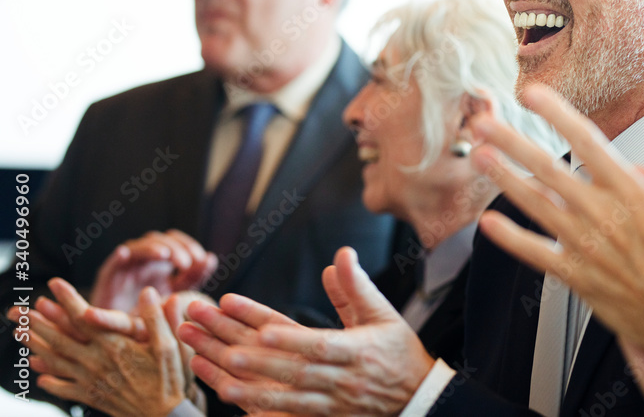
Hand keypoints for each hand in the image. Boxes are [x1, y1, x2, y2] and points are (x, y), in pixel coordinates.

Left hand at [16, 279, 186, 416]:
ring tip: (21, 334)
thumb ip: (156, 318)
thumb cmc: (168, 379)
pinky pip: (63, 387)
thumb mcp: (169, 346)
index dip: (67, 299)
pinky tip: (39, 375)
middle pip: (60, 339)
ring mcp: (90, 380)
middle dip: (39, 323)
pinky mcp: (91, 396)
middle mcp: (96, 362)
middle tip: (21, 310)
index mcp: (114, 345)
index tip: (55, 284)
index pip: (84, 318)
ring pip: (56, 361)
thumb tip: (147, 292)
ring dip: (35, 346)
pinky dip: (48, 379)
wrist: (162, 416)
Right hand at [91, 229, 217, 311]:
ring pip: (139, 247)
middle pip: (160, 241)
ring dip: (153, 248)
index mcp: (161, 264)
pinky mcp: (107, 280)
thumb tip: (211, 258)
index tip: (202, 260)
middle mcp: (143, 263)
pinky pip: (111, 263)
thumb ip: (193, 279)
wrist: (120, 340)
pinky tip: (124, 254)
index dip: (189, 246)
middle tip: (188, 262)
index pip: (176, 243)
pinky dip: (118, 256)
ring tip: (167, 256)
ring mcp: (126, 269)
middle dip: (175, 247)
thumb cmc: (149, 319)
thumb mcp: (176, 297)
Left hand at [182, 247, 434, 414]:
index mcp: (355, 350)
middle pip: (290, 370)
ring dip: (246, 389)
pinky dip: (265, 416)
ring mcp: (331, 405)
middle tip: (214, 341)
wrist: (418, 400)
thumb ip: (358, 287)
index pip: (316, 342)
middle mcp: (340, 380)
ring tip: (212, 375)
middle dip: (249, 356)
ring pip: (284, 399)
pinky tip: (236, 410)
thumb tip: (341, 255)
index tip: (257, 324)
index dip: (288, 337)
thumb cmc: (398, 352)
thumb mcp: (384, 315)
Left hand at [471, 84, 643, 414]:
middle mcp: (604, 215)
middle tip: (483, 123)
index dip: (557, 114)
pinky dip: (511, 239)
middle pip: (549, 169)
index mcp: (633, 193)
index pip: (587, 142)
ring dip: (504, 179)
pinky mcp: (578, 277)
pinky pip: (537, 254)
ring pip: (536, 205)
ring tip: (478, 157)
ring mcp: (587, 246)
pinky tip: (487, 224)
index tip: (532, 94)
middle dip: (513, 142)